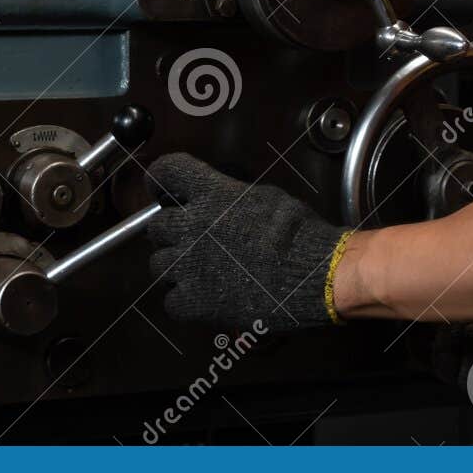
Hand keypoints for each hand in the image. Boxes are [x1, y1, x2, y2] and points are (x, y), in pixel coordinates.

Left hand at [146, 153, 350, 331]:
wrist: (316, 274)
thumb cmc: (300, 235)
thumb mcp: (265, 197)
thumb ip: (230, 197)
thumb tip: (220, 200)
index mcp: (212, 194)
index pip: (166, 172)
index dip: (160, 179)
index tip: (160, 187)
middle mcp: (193, 226)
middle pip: (157, 226)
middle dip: (172, 232)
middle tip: (193, 240)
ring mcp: (189, 265)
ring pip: (158, 264)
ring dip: (176, 266)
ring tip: (202, 271)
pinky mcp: (194, 300)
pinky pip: (172, 300)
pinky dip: (186, 300)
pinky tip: (207, 296)